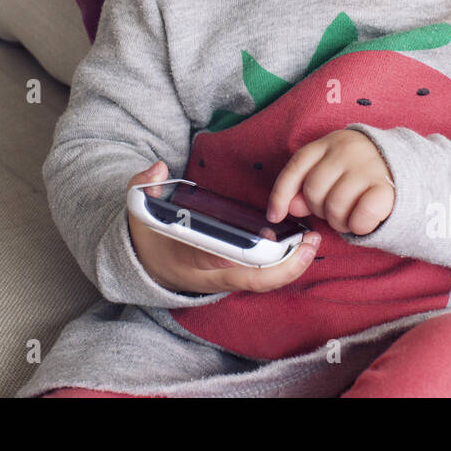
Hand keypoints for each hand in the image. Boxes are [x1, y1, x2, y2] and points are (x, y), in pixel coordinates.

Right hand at [125, 161, 321, 295]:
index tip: (240, 251)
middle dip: (280, 267)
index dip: (221, 258)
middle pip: (248, 279)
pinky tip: (302, 248)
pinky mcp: (234, 279)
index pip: (204, 259)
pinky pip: (262, 278)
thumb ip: (144, 186)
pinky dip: (283, 267)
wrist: (149, 268)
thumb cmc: (148, 239)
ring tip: (312, 244)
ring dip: (289, 268)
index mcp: (183, 257)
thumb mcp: (138, 211)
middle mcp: (208, 274)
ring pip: (260, 282)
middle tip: (307, 244)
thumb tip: (158, 168)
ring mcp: (223, 280)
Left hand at [266, 129, 395, 235]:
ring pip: (334, 207)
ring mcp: (368, 167)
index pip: (296, 167)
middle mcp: (348, 150)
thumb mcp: (333, 170)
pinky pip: (360, 218)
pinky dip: (358, 227)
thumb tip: (290, 207)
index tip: (275, 216)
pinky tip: (364, 221)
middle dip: (320, 209)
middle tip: (336, 209)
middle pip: (313, 191)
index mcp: (330, 142)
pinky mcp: (387, 188)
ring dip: (339, 221)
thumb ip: (308, 184)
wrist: (412, 167)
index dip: (280, 194)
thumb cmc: (363, 172)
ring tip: (350, 215)